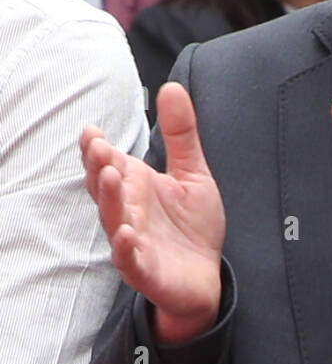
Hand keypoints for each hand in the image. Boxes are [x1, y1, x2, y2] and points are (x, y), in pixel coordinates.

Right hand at [81, 81, 224, 344]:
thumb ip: (181, 134)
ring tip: (111, 177)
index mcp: (135, 186)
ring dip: (110, 200)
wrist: (206, 276)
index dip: (97, 149)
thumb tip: (172, 87)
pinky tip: (126, 235)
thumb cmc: (192, 226)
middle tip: (100, 148)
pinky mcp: (145, 270)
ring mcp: (134, 241)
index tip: (93, 130)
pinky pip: (130, 260)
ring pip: (114, 220)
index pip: (108, 164)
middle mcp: (128, 211)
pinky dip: (125, 248)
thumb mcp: (193, 173)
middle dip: (100, 168)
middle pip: (105, 188)